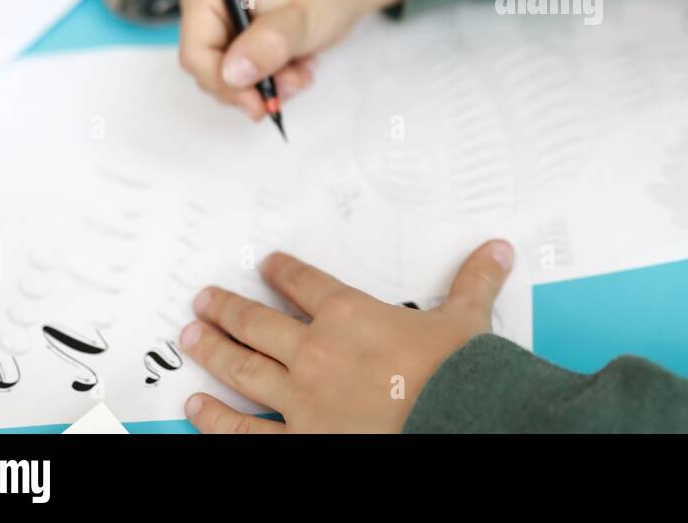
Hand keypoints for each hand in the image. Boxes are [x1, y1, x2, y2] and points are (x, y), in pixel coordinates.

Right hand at [177, 0, 403, 121]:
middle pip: (208, 71)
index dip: (224, 83)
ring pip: (228, 81)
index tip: (259, 99)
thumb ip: (267, 45)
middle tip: (294, 79)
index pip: (195, 54)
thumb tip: (232, 74)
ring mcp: (220, 26)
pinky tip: (297, 66)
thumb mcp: (300, 20)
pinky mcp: (235, 41)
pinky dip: (271, 81)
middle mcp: (205, 7)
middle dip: (252, 86)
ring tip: (301, 70)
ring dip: (268, 85)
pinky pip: (243, 79)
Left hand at [179, 241, 513, 432]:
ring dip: (212, 350)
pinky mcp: (300, 439)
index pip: (304, 284)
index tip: (266, 265)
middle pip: (257, 323)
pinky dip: (217, 418)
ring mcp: (301, 398)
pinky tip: (195, 406)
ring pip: (242, 369)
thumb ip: (475, 281)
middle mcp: (315, 351)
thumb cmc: (456, 371)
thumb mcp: (466, 318)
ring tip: (190, 337)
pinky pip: (246, 430)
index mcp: (349, 315)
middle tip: (203, 299)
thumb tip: (498, 249)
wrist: (454, 418)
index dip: (281, 272)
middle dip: (227, 309)